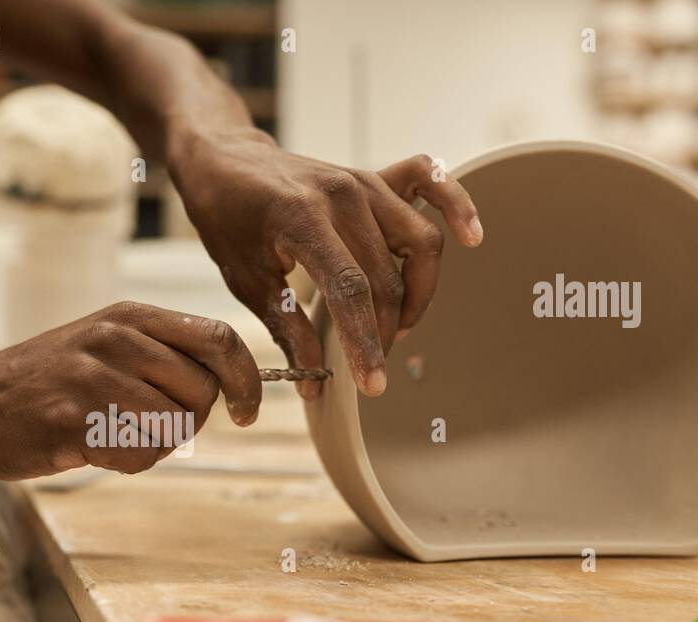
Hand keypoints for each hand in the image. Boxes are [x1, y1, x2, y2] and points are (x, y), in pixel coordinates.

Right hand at [0, 302, 262, 479]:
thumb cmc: (47, 381)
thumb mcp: (104, 342)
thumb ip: (160, 352)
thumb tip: (229, 382)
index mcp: (130, 316)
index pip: (221, 339)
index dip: (247, 379)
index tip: (247, 411)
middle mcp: (116, 338)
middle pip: (203, 393)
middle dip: (190, 422)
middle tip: (149, 427)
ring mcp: (94, 378)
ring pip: (175, 429)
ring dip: (154, 446)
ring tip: (114, 435)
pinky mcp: (75, 420)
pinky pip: (138, 456)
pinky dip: (126, 463)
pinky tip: (93, 448)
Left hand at [172, 132, 483, 397]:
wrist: (225, 162)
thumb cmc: (229, 223)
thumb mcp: (245, 281)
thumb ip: (286, 329)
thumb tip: (314, 381)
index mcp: (301, 219)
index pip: (350, 291)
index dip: (365, 343)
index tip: (372, 384)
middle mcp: (342, 195)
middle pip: (387, 275)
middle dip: (385, 329)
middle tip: (373, 363)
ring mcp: (364, 181)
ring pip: (419, 242)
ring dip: (417, 291)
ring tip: (396, 325)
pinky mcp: (376, 175)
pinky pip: (432, 180)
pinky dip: (456, 205)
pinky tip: (472, 238)